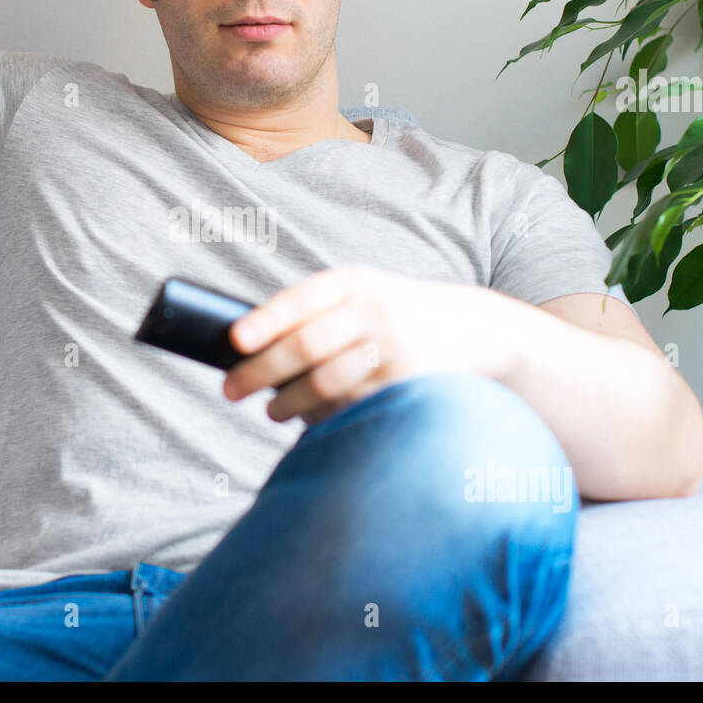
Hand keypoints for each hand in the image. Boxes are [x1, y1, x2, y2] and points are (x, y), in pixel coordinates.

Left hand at [221, 266, 517, 426]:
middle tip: (231, 389)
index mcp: (353, 283)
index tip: (235, 341)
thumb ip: (311, 310)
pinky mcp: (408, 385)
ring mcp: (393, 349)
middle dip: (261, 371)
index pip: (301, 300)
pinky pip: (352, 407)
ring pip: (326, 384)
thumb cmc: (391, 312)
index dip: (266, 321)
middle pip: (306, 347)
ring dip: (288, 403)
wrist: (470, 327)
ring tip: (272, 409)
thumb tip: (245, 346)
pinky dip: (323, 417)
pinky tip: (310, 419)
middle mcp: (373, 312)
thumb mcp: (359, 292)